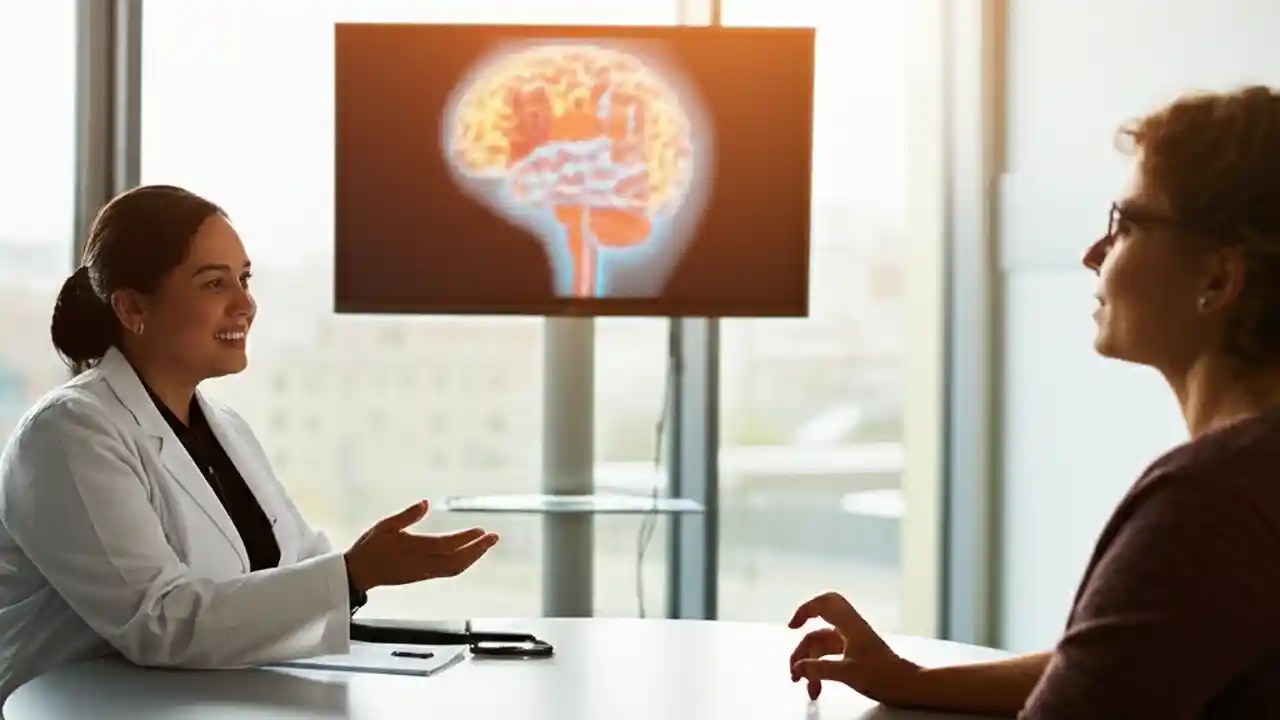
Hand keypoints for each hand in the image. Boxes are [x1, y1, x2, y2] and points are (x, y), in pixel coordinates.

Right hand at [344, 500, 498, 592]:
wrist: (358, 574)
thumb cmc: (370, 547)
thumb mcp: (384, 526)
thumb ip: (406, 516)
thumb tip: (425, 503)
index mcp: (413, 548)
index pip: (446, 545)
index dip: (466, 539)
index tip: (481, 530)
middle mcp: (422, 563)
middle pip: (457, 560)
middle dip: (478, 550)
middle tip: (494, 537)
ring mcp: (423, 572)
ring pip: (455, 568)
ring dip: (473, 557)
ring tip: (486, 545)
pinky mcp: (422, 576)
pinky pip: (448, 571)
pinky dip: (463, 563)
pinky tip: (469, 555)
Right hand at [788, 592, 920, 703]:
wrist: (907, 686)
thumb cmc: (886, 676)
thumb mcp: (848, 673)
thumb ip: (820, 669)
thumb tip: (798, 667)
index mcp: (850, 625)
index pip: (824, 603)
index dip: (805, 609)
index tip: (792, 626)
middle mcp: (849, 631)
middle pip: (817, 632)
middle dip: (802, 650)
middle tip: (794, 668)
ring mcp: (851, 643)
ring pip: (822, 649)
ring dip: (810, 667)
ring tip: (807, 688)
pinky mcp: (854, 655)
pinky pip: (829, 658)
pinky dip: (820, 671)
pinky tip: (818, 686)